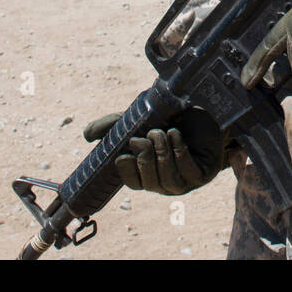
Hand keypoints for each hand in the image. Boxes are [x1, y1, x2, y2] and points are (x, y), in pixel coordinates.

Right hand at [83, 108, 224, 194]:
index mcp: (150, 173)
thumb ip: (114, 126)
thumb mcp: (141, 119)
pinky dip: (179, 152)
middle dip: (145, 159)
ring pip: (168, 179)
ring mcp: (187, 181)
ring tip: (162, 132)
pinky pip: (188, 170)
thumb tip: (87, 136)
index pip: (134, 183)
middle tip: (145, 136)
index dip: (127, 173)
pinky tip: (175, 136)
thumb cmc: (172, 117)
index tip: (122, 156)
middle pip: (150, 183)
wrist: (203, 108)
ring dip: (162, 154)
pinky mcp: (204, 173)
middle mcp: (167, 182)